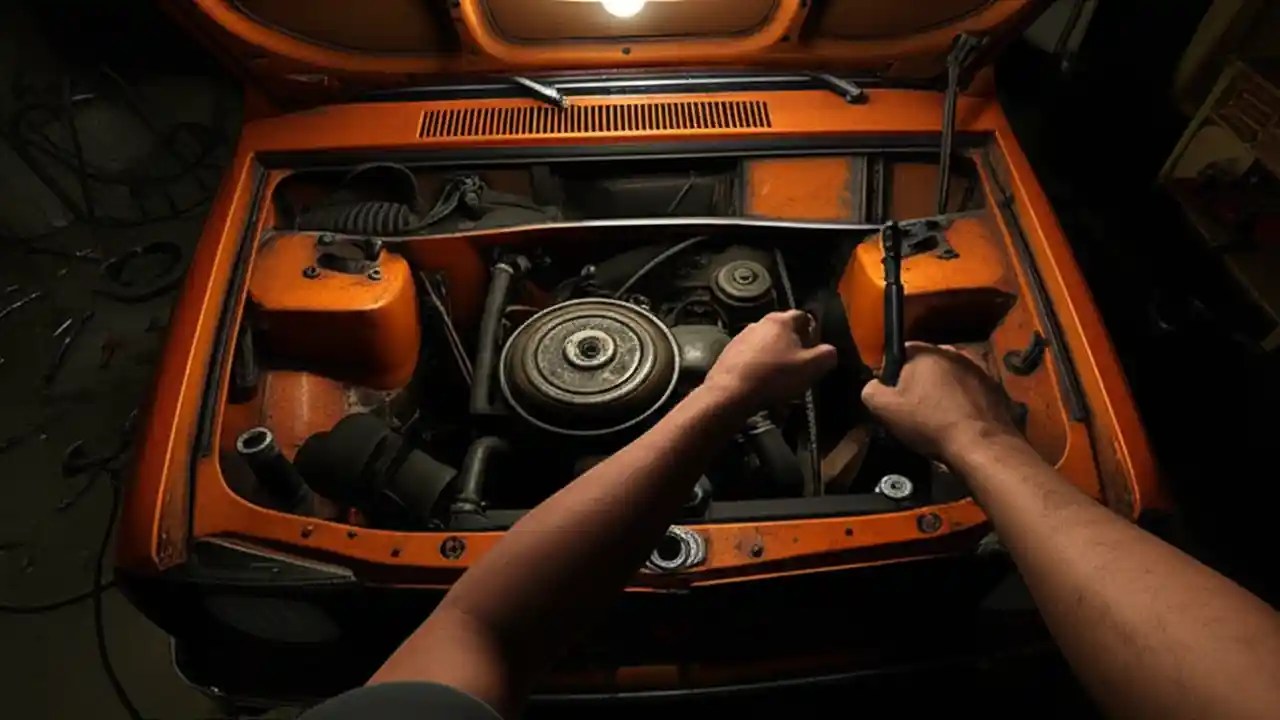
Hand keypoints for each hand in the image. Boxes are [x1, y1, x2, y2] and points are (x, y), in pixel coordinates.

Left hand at [704, 310, 836, 413]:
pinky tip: (762, 384)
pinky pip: (752, 358)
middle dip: (794, 348)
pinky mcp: (729, 353)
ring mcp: (741, 337)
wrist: (730, 392)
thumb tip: (829, 351)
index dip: (813, 334)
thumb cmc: (774, 376)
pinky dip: (760, 368)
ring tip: (780, 381)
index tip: (815, 353)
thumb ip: (827, 354)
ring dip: (776, 359)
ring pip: (768, 346)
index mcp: (781, 320)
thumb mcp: (811, 367)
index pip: (804, 317)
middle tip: (799, 368)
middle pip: (785, 332)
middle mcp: (760, 323)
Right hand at [861, 342, 1020, 461]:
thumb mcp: (885, 410)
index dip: (891, 373)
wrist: (981, 445)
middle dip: (918, 380)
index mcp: (925, 353)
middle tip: (913, 407)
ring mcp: (978, 368)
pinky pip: (969, 388)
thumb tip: (873, 385)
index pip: (900, 351)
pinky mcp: (994, 386)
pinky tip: (958, 419)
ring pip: (950, 375)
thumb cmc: (930, 424)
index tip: (891, 395)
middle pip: (927, 363)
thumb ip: (870, 391)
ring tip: (938, 415)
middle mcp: (953, 353)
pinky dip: (962, 399)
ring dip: (942, 389)